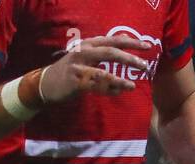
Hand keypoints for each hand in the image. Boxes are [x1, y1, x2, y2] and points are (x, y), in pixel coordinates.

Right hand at [39, 35, 154, 103]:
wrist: (46, 83)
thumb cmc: (73, 70)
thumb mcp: (88, 56)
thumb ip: (105, 52)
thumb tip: (128, 45)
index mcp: (88, 44)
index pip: (112, 40)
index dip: (131, 42)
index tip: (148, 46)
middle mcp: (83, 52)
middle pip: (109, 52)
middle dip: (128, 58)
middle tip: (144, 65)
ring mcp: (78, 67)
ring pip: (103, 73)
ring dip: (119, 80)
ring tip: (132, 86)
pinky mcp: (75, 82)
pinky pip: (96, 87)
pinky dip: (108, 90)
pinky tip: (118, 93)